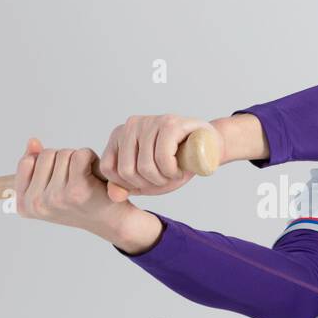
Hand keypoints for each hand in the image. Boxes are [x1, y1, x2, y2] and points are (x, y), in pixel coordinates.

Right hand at [13, 137, 127, 236]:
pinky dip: (92, 159)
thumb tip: (32, 141)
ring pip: (64, 153)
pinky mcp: (77, 190)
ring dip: (78, 161)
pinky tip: (96, 176)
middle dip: (64, 161)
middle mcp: (37, 204)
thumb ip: (36, 164)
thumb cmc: (82, 204)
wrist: (113, 222)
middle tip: (77, 183)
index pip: (27, 162)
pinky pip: (80, 155)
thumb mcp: (52, 188)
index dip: (49, 165)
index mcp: (25, 205)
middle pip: (46, 155)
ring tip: (87, 181)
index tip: (61, 184)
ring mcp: (56, 198)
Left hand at [98, 114, 214, 201]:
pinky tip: (180, 168)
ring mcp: (149, 121)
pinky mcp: (169, 123)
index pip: (108, 169)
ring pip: (145, 167)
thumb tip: (114, 196)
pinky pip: (162, 158)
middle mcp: (131, 125)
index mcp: (119, 136)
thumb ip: (126, 187)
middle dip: (148, 184)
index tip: (147, 181)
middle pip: (126, 171)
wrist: (209, 148)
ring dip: (163, 179)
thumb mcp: (146, 181)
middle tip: (164, 178)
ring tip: (173, 173)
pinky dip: (172, 171)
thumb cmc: (176, 163)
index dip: (129, 184)